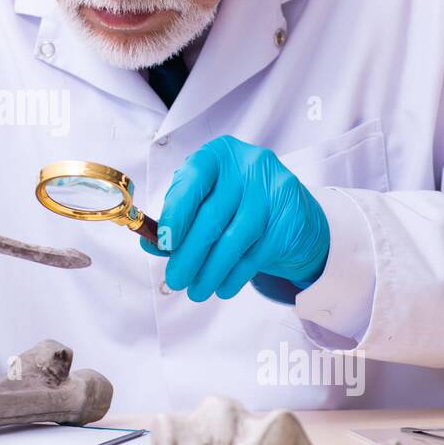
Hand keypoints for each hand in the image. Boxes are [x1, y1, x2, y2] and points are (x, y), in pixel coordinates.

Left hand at [140, 135, 329, 301]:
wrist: (292, 214)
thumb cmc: (237, 205)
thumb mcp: (206, 201)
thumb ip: (178, 218)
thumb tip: (151, 245)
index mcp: (220, 154)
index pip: (194, 177)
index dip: (177, 212)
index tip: (165, 243)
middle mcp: (250, 165)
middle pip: (212, 215)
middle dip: (189, 254)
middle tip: (175, 280)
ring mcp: (274, 190)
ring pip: (234, 239)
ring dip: (211, 271)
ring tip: (196, 291)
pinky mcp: (290, 218)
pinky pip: (256, 254)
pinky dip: (235, 276)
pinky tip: (223, 287)